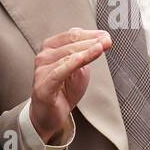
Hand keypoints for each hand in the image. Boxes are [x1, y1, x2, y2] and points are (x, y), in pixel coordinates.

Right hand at [30, 28, 110, 142]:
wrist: (49, 115)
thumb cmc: (63, 90)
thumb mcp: (79, 69)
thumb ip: (87, 55)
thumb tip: (101, 40)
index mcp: (51, 48)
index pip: (72, 35)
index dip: (90, 34)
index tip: (106, 35)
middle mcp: (44, 56)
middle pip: (70, 44)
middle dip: (91, 41)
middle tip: (107, 40)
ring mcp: (42, 71)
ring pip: (67, 56)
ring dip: (86, 50)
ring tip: (101, 47)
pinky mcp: (43, 86)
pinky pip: (60, 72)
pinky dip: (72, 63)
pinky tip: (83, 58)